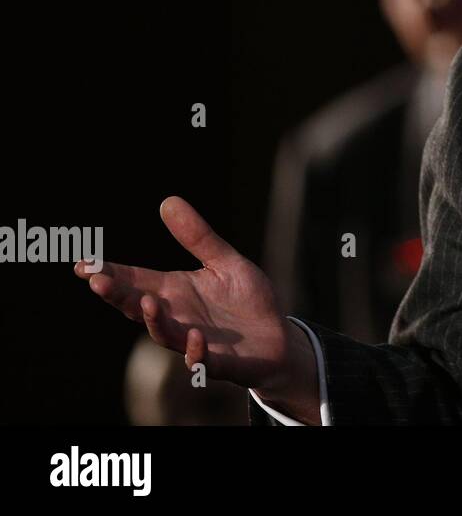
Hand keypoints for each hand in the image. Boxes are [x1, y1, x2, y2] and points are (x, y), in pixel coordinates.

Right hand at [74, 196, 316, 413]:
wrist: (278, 338)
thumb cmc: (247, 301)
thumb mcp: (225, 262)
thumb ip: (198, 237)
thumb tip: (167, 201)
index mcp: (175, 292)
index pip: (135, 280)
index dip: (109, 272)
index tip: (82, 262)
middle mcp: (178, 317)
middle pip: (138, 307)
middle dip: (116, 295)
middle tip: (96, 280)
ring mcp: (195, 342)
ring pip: (165, 335)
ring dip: (154, 321)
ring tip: (147, 301)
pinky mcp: (219, 362)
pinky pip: (201, 362)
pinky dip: (195, 353)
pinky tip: (196, 338)